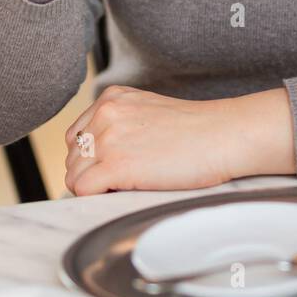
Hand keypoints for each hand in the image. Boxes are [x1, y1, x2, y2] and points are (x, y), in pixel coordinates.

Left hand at [63, 86, 296, 193]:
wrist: (224, 135)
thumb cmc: (196, 130)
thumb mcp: (148, 111)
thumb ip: (120, 124)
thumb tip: (97, 157)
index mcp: (111, 98)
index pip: (76, 136)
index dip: (91, 158)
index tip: (114, 167)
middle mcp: (105, 113)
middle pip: (72, 157)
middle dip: (91, 174)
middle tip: (123, 182)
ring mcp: (108, 138)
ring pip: (74, 176)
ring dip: (95, 188)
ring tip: (127, 188)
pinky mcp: (116, 164)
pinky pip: (82, 190)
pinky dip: (97, 198)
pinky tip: (124, 194)